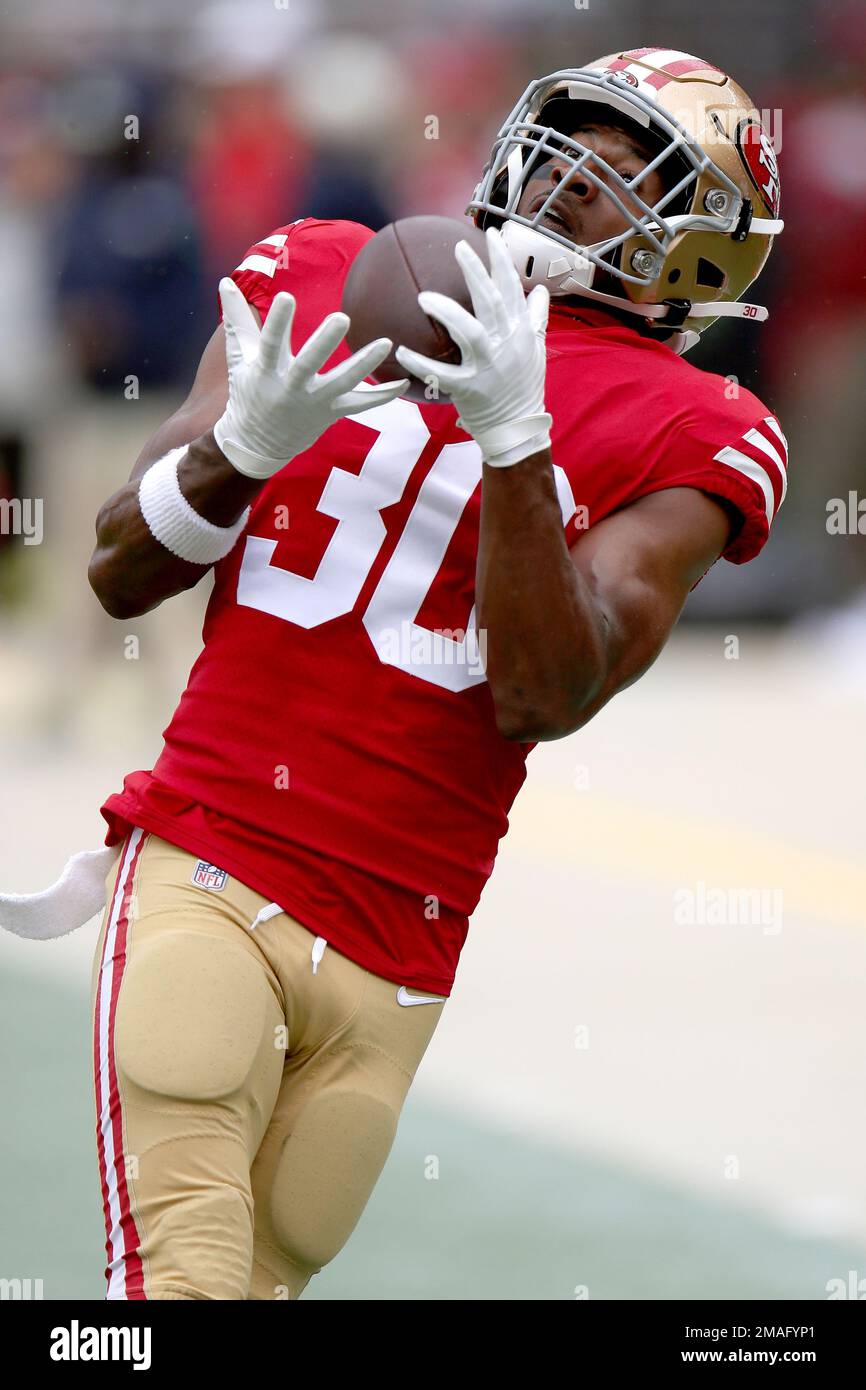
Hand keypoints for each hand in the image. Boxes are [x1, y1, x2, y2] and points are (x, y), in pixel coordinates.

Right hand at [213, 279, 408, 478]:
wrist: (256, 444)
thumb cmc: (248, 393)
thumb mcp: (239, 358)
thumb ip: (237, 319)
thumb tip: (224, 281)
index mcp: (266, 371)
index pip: (270, 343)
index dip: (278, 322)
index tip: (287, 298)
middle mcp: (291, 389)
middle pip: (309, 365)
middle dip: (324, 343)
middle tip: (342, 318)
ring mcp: (313, 403)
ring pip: (342, 384)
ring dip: (364, 364)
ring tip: (386, 343)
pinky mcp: (331, 413)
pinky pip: (360, 405)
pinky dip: (382, 396)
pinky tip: (403, 383)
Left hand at [395, 227, 551, 467]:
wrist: (518, 429)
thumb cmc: (523, 388)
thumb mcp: (535, 351)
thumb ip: (536, 319)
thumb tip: (541, 291)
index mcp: (520, 332)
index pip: (513, 289)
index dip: (502, 260)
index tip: (490, 235)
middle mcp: (507, 345)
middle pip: (492, 301)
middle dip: (477, 271)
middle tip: (458, 247)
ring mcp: (489, 367)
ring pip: (469, 331)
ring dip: (447, 312)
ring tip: (424, 297)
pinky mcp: (470, 389)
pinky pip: (442, 374)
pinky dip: (421, 363)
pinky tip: (402, 351)